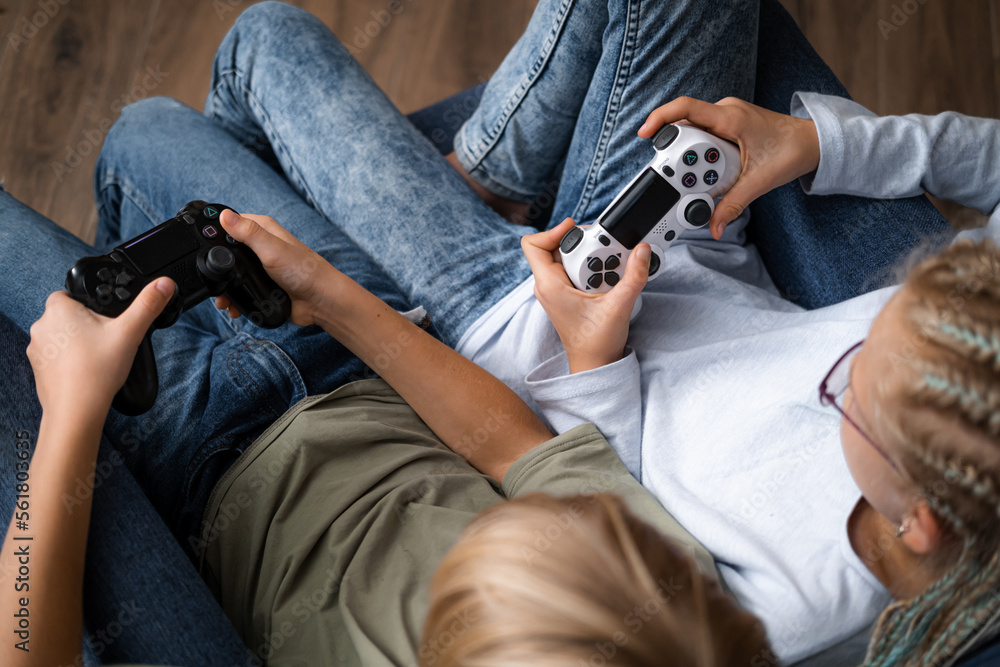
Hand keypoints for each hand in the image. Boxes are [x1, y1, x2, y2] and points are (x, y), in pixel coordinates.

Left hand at [27, 279, 174, 417]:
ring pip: (62, 336)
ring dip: (77, 343)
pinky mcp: (38, 368)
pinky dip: (69, 362)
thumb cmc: (97, 371)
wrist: (76, 410)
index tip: (107, 319)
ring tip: (98, 358)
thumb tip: (164, 283)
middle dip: (86, 324)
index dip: (92, 304)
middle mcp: (42, 325)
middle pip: (69, 315)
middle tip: (107, 340)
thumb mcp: (130, 332)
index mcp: (59, 308)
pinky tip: (87, 372)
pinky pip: (56, 357)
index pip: (73, 293)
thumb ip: (148, 305)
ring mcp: (37, 348)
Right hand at [215, 209, 335, 326]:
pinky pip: (243, 291)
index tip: (201, 243)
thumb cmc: (304, 271)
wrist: (320, 301)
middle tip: (210, 278)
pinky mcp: (263, 285)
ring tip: (221, 300)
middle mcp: (260, 246)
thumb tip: (225, 215)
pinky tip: (233, 308)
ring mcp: (261, 267)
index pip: (231, 223)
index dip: (215, 231)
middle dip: (218, 266)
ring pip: (233, 274)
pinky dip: (235, 299)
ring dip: (224, 288)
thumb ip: (248, 233)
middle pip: (228, 252)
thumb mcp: (272, 249)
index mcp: (262, 230)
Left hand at [522, 218, 647, 372]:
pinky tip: (608, 276)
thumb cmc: (596, 342)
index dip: (552, 230)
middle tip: (606, 250)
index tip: (576, 229)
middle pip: (558, 246)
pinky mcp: (566, 293)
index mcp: (550, 285)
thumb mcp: (619, 306)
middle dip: (584, 244)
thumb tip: (642, 251)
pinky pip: (575, 269)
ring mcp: (556, 289)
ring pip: (569, 257)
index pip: (534, 244)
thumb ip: (634, 276)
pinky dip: (592, 267)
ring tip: (610, 266)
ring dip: (591, 256)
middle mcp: (548, 285)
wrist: (594, 363)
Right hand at [638, 96, 819, 238]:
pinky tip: (708, 172)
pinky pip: (702, 138)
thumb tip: (713, 225)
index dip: (659, 118)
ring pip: (692, 134)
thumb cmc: (791, 151)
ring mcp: (725, 117)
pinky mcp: (726, 126)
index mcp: (730, 117)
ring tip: (704, 177)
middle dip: (678, 155)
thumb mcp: (759, 182)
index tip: (644, 134)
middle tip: (682, 177)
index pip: (686, 108)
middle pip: (684, 128)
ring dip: (691, 158)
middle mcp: (724, 111)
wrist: (812, 142)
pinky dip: (700, 156)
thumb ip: (733, 204)